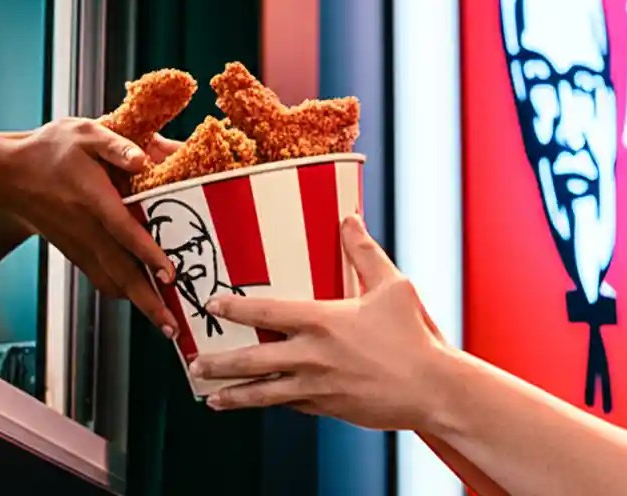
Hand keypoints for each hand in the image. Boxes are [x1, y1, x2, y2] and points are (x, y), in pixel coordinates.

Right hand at [5, 118, 177, 335]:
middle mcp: (87, 229)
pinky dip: (122, 291)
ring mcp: (80, 245)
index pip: (124, 231)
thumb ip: (116, 146)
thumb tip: (142, 160)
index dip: (147, 254)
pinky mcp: (75, 252)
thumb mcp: (85, 133)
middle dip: (148, 302)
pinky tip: (141, 299)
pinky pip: (101, 278)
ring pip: (112, 281)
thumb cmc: (52, 150)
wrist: (11, 175)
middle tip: (172, 327)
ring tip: (165, 323)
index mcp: (93, 198)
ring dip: (139, 304)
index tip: (168, 275)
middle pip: (121, 272)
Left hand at [189, 216, 449, 430]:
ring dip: (234, 395)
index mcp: (322, 321)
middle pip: (253, 360)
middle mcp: (312, 355)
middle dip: (220, 363)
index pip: (266, 311)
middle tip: (195, 362)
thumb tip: (349, 217)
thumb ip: (364, 253)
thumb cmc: (414, 335)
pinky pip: (291, 405)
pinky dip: (271, 403)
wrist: (431, 389)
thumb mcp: (392, 286)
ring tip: (209, 398)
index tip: (212, 305)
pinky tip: (256, 403)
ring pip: (264, 393)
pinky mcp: (328, 408)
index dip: (235, 307)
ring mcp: (317, 386)